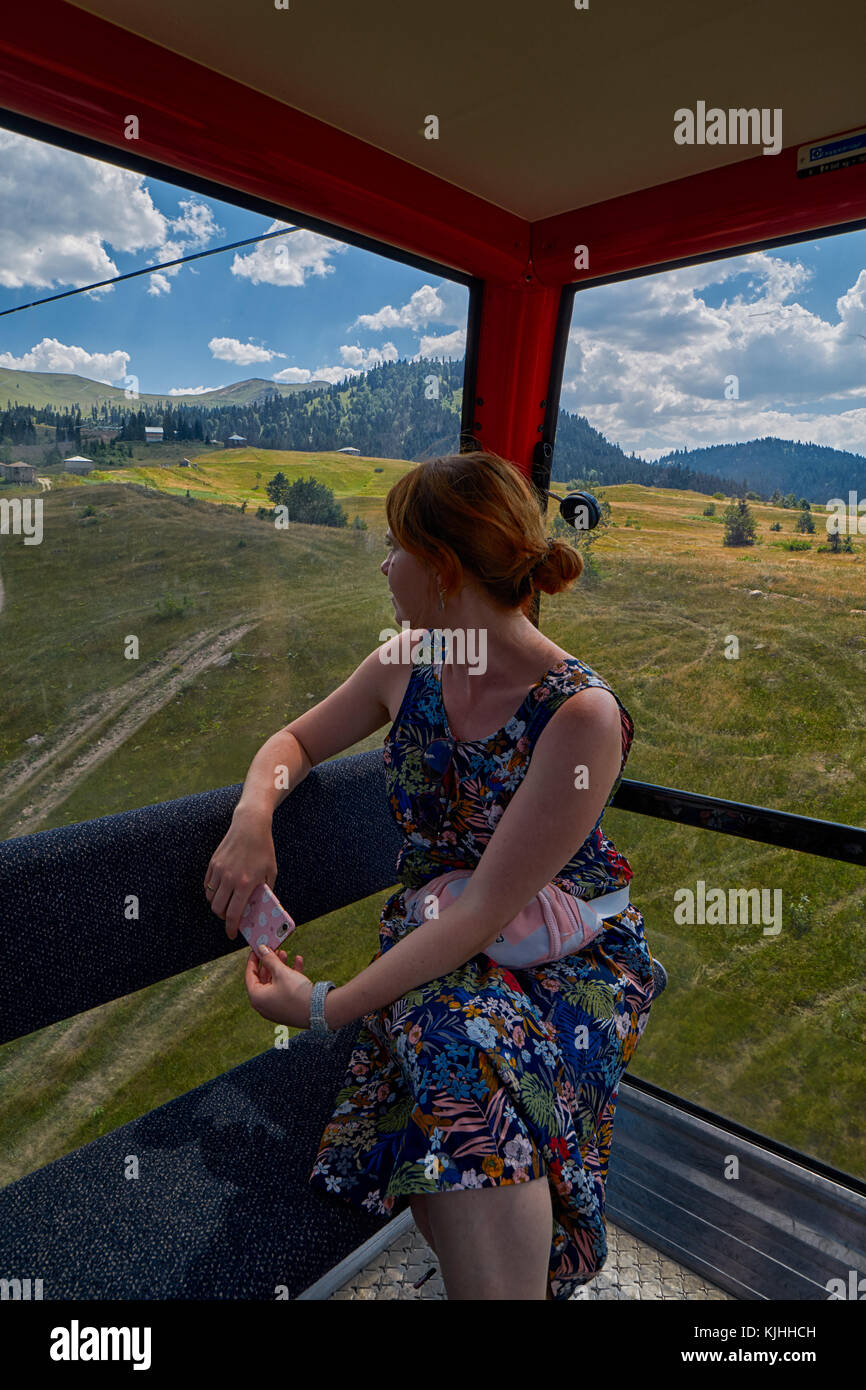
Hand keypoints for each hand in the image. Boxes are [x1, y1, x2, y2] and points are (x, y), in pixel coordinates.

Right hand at [204, 805, 277, 938]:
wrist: (250, 826)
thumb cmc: (263, 849)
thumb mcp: (270, 871)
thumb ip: (265, 891)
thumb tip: (260, 908)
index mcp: (246, 883)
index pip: (234, 913)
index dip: (231, 928)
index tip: (231, 935)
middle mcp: (229, 879)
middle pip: (218, 909)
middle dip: (223, 917)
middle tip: (230, 917)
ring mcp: (219, 871)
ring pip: (211, 898)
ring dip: (217, 905)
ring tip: (227, 903)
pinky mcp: (213, 864)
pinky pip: (208, 885)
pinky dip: (212, 893)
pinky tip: (221, 891)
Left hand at [245, 946, 314, 1029]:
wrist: (318, 1011)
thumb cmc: (296, 994)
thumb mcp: (281, 972)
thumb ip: (269, 959)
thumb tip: (261, 949)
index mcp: (257, 997)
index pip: (250, 975)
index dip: (253, 960)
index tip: (257, 949)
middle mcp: (263, 1004)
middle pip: (263, 978)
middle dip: (269, 962)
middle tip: (272, 950)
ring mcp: (275, 1007)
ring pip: (274, 982)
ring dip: (279, 967)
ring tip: (285, 953)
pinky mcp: (287, 1007)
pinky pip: (284, 989)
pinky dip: (289, 976)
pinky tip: (297, 962)